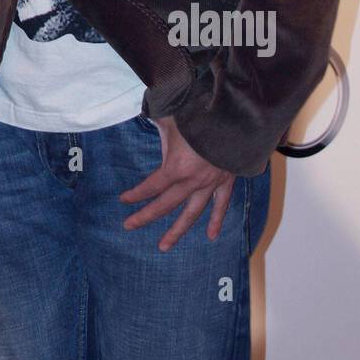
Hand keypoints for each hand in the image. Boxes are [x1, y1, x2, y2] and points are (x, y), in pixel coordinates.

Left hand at [119, 115, 235, 251]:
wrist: (235, 120)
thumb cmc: (199, 117)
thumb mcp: (172, 119)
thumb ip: (157, 121)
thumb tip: (147, 114)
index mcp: (176, 168)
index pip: (151, 186)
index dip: (136, 194)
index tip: (123, 199)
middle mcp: (192, 181)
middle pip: (165, 204)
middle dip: (145, 216)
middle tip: (129, 226)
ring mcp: (210, 183)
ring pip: (192, 213)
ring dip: (177, 230)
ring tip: (164, 246)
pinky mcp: (226, 180)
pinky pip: (221, 204)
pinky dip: (217, 220)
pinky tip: (212, 235)